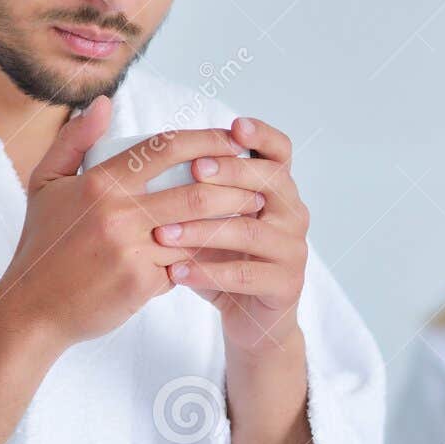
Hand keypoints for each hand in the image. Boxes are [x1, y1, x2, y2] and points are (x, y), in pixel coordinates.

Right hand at [0, 96, 251, 351]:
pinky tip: (226, 249)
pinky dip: (206, 256)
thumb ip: (74, 140)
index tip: (231, 141)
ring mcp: (131, 250)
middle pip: (195, 189)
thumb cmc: (42, 245)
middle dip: (235, 183)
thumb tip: (104, 103)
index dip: (205, 140)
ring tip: (253, 212)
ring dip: (231, 220)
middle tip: (257, 181)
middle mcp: (117, 214)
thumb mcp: (44, 184)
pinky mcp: (142, 284)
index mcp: (99, 183)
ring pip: (198, 229)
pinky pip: (186, 265)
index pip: (165, 148)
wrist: (32, 310)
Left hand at [152, 115, 308, 355]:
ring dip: (204, 229)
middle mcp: (293, 214)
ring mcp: (293, 250)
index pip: (280, 152)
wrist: (249, 317)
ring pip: (251, 230)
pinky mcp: (286, 285)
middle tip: (194, 171)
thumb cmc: (223, 259)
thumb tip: (151, 153)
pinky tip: (176, 272)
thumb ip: (196, 188)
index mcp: (278, 190)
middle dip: (231, 172)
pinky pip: (245, 275)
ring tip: (163, 234)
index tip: (235, 126)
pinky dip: (207, 272)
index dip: (263, 135)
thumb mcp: (211, 219)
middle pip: (272, 181)